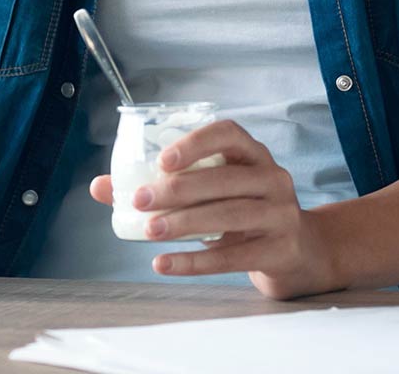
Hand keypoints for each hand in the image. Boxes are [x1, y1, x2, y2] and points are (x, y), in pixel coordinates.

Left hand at [88, 119, 341, 299]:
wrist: (299, 251)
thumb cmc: (242, 211)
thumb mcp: (212, 192)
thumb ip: (162, 185)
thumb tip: (99, 186)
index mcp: (253, 155)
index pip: (229, 134)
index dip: (196, 143)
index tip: (162, 159)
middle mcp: (273, 178)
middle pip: (225, 179)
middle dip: (178, 189)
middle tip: (139, 200)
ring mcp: (281, 214)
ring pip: (230, 215)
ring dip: (185, 223)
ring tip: (149, 232)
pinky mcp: (280, 249)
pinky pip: (234, 256)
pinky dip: (195, 261)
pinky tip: (164, 264)